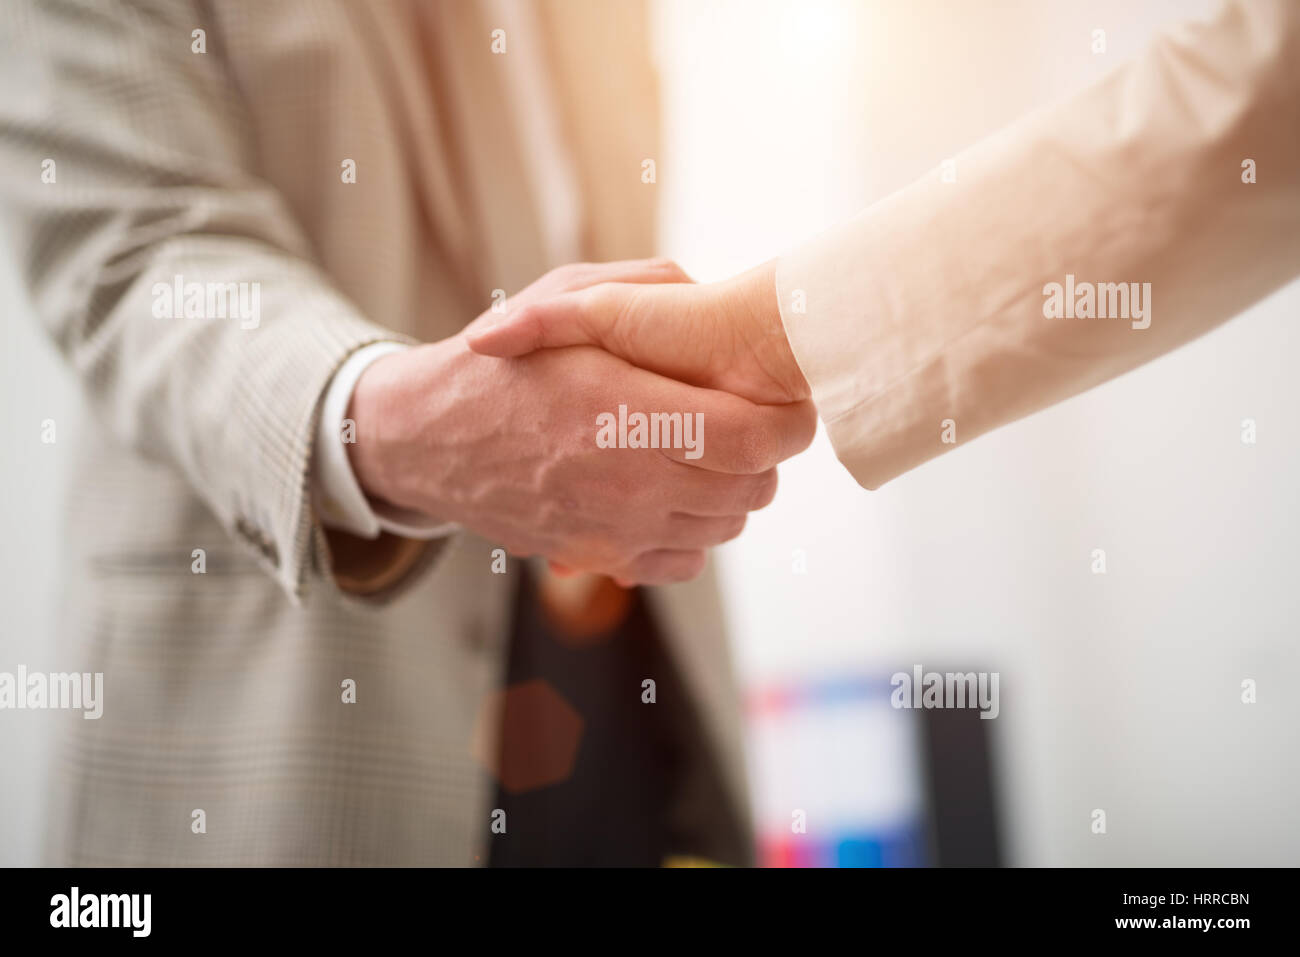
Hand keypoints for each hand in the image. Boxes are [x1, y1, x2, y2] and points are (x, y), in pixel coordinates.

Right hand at [346, 262, 816, 584]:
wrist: (430, 437)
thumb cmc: (502, 364)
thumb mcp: (564, 299)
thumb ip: (648, 291)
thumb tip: (714, 297)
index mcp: (625, 408)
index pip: (752, 437)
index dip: (788, 422)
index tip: (788, 403)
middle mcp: (627, 479)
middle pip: (750, 486)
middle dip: (764, 454)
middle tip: (748, 422)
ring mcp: (615, 527)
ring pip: (724, 525)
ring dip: (732, 491)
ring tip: (708, 454)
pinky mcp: (600, 556)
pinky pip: (686, 560)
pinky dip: (696, 531)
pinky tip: (675, 493)